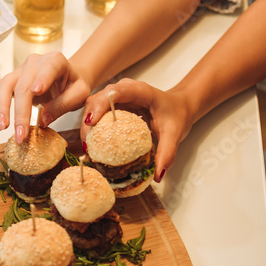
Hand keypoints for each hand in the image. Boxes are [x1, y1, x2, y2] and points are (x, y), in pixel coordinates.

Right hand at [0, 52, 92, 142]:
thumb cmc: (73, 85)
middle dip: (20, 111)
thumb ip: (63, 105)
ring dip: (0, 107)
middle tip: (20, 133)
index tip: (36, 92)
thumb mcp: (79, 95)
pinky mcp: (11, 79)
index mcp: (55, 61)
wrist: (66, 78)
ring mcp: (20, 70)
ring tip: (2, 127)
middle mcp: (34, 62)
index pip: (48, 68)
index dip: (42, 79)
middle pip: (23, 85)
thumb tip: (43, 119)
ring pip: (4, 85)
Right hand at [80, 80, 195, 182]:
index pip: (116, 92)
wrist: (178, 106)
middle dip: (88, 119)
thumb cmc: (175, 115)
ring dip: (87, 125)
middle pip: (98, 99)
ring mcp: (115, 96)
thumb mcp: (174, 134)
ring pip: (92, 105)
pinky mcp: (111, 105)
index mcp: (140, 91)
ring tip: (87, 146)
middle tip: (87, 144)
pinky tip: (92, 144)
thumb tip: (158, 176)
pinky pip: (96, 112)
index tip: (91, 122)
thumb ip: (167, 153)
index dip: (100, 105)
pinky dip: (91, 127)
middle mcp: (124, 90)